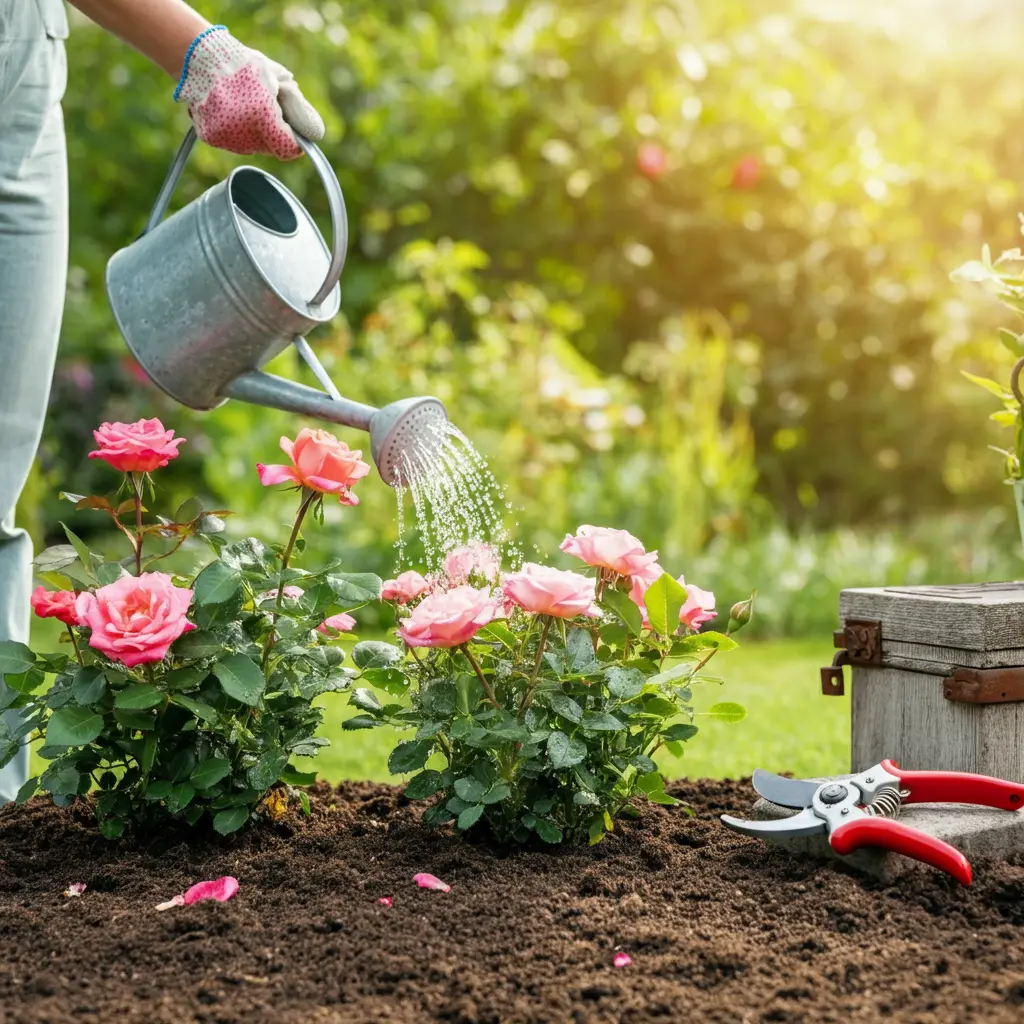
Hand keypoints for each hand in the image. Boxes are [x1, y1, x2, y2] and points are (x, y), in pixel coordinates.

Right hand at [174, 27, 323, 159]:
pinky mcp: (211, 138)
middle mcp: (243, 134)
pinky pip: (233, 141)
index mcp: (262, 119)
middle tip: (266, 107)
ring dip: (255, 132)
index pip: (289, 148)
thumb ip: (298, 107)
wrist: (199, 56)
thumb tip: (315, 133)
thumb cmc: (243, 64)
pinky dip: (235, 129)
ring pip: (251, 146)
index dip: (296, 143)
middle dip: (274, 132)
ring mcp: (225, 139)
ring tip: (245, 104)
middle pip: (270, 147)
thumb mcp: (279, 80)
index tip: (296, 132)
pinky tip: (230, 108)